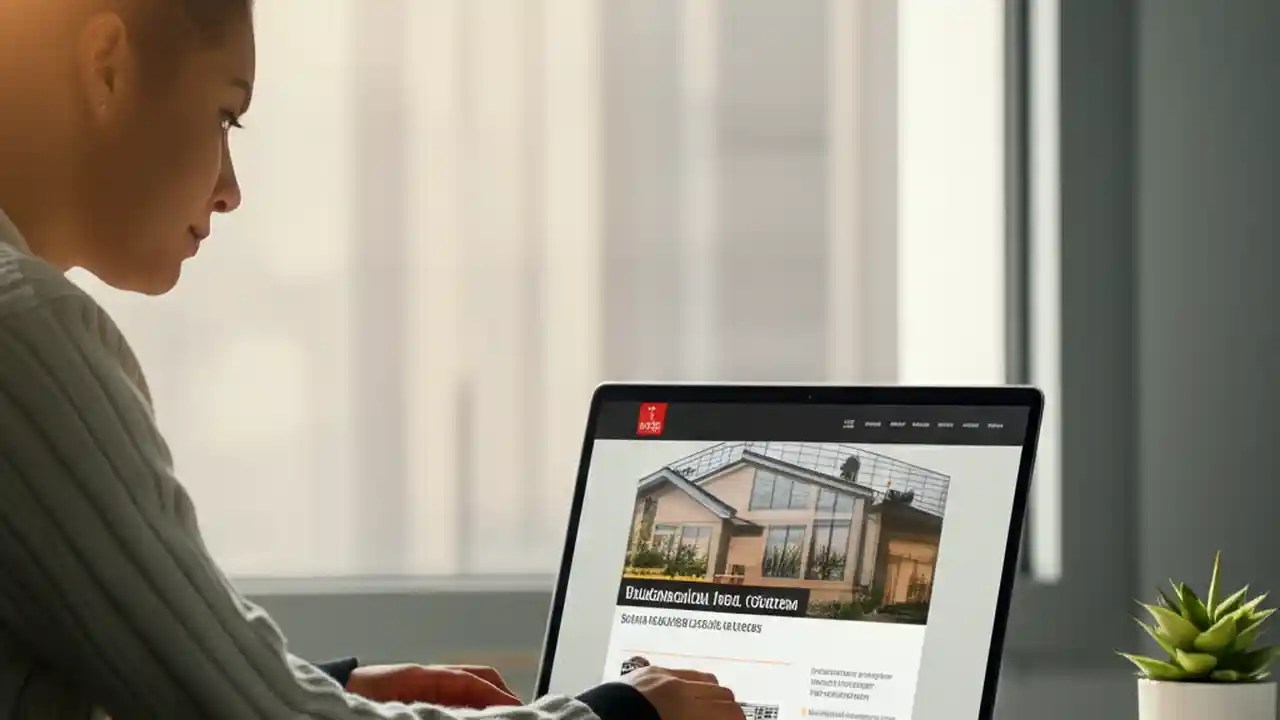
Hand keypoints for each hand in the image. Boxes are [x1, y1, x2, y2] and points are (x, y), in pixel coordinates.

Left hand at [346, 664, 521, 707]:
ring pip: (469, 686)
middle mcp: (426, 675)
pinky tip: (475, 719)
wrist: (320, 702)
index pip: (473, 681)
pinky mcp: (417, 694)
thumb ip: (433, 707)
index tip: (520, 711)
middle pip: (478, 677)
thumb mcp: (393, 711)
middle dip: (503, 695)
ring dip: (489, 701)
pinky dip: (472, 705)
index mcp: (421, 675)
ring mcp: (423, 683)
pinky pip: (454, 695)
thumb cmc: (351, 704)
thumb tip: (468, 708)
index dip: (500, 696)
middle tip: (520, 716)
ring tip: (503, 718)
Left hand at [622, 666, 743, 719]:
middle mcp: (679, 687)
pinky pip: (680, 672)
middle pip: (722, 692)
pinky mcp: (648, 670)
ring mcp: (663, 675)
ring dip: (711, 694)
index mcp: (687, 710)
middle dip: (727, 709)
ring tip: (705, 710)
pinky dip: (689, 685)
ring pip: (705, 678)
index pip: (730, 711)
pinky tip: (682, 700)